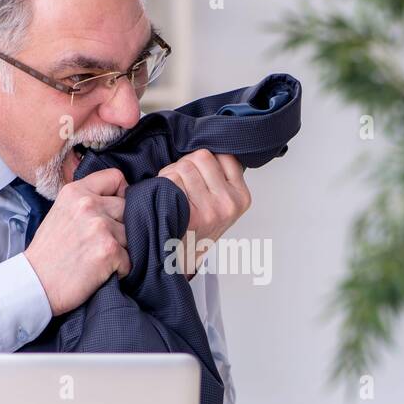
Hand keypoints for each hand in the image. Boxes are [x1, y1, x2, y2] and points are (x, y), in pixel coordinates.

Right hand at [24, 167, 129, 314]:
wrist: (35, 284)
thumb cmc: (48, 253)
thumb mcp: (61, 212)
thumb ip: (86, 201)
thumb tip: (118, 199)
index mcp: (76, 192)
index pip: (116, 178)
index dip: (122, 194)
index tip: (115, 210)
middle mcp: (89, 205)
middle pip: (128, 207)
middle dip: (121, 225)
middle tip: (101, 242)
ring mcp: (101, 227)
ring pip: (132, 234)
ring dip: (121, 249)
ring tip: (98, 258)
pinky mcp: (109, 251)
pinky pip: (130, 259)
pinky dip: (119, 270)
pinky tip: (99, 272)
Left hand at [158, 150, 250, 276]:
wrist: (179, 260)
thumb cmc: (196, 228)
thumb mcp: (220, 203)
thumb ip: (219, 176)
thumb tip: (208, 144)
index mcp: (241, 197)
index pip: (223, 156)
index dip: (203, 160)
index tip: (197, 174)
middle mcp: (230, 203)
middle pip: (202, 156)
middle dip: (185, 164)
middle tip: (179, 182)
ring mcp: (212, 210)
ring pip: (185, 166)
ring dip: (170, 173)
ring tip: (170, 191)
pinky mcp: (192, 215)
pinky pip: (172, 181)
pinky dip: (161, 184)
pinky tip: (163, 198)